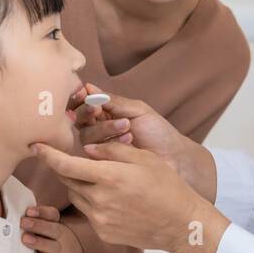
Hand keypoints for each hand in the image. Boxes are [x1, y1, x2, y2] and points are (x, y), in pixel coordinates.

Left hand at [20, 204, 84, 252]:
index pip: (52, 215)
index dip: (42, 212)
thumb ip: (19, 218)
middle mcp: (54, 237)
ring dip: (40, 242)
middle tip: (24, 223)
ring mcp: (51, 252)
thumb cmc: (25, 235)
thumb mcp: (25, 224)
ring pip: (54, 247)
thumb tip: (4, 208)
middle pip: (53, 229)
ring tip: (25, 239)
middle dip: (39, 225)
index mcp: (50, 223)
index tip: (29, 211)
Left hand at [30, 140, 229, 252]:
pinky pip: (89, 214)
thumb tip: (86, 150)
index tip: (35, 146)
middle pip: (68, 181)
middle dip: (67, 169)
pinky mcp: (104, 232)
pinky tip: (114, 201)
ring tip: (103, 182)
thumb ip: (111, 151)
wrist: (181, 223)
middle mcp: (100, 199)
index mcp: (109, 177)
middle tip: (76, 161)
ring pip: (77, 197)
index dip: (47, 155)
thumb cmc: (167, 186)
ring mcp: (100, 219)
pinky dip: (94, 204)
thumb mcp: (144, 159)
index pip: (66, 165)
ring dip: (81, 186)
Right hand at [72, 87, 215, 200]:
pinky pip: (95, 153)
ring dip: (105, 128)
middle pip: (80, 120)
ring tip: (127, 126)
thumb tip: (88, 87)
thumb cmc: (158, 132)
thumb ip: (112, 101)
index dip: (81, 100)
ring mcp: (101, 149)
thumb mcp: (137, 110)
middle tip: (99, 110)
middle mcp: (100, 131)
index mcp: (107, 114)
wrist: (173, 156)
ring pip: (86, 136)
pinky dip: (111, 143)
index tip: (86, 95)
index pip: (83, 105)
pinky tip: (129, 140)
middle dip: (88, 113)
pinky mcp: (104, 165)